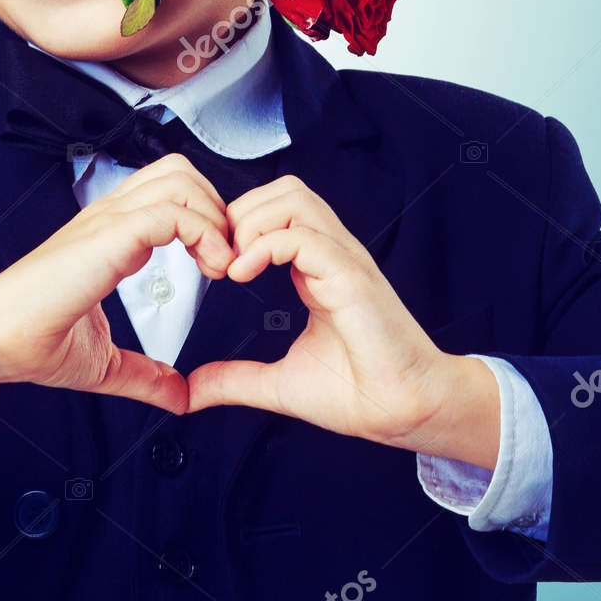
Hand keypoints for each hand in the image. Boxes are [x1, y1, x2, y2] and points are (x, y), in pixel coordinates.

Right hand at [0, 153, 235, 413]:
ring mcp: (107, 220)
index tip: (218, 267)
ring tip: (219, 263)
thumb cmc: (32, 341)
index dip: (205, 219)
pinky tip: (210, 269)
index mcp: (110, 235)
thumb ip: (145, 375)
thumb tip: (178, 396)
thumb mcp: (104, 362)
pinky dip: (203, 234)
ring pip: (180, 179)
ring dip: (213, 217)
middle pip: (180, 171)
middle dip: (216, 207)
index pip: (170, 193)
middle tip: (223, 258)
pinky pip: (171, 211)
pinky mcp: (107, 235)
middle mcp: (110, 217)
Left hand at [184, 175, 500, 464]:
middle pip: (282, 190)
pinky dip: (266, 245)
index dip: (237, 226)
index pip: (275, 211)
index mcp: (316, 269)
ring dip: (252, 223)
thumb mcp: (280, 383)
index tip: (213, 266)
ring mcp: (343, 260)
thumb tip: (194, 389)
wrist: (406, 410)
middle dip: (240, 213)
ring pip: (293, 198)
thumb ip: (235, 378)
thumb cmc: (360, 391)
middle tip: (219, 259)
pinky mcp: (351, 276)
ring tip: (233, 265)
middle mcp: (331, 255)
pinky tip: (244, 274)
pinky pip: (304, 236)